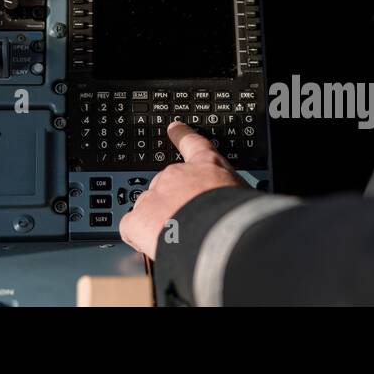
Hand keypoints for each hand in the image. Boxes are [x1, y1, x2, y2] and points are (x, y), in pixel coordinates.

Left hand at [119, 121, 247, 258]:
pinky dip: (139, 236)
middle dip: (174, 202)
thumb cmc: (236, 215)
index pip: (192, 143)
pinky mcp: (139, 218)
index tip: (174, 129)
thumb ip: (228, 194)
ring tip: (176, 240)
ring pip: (149, 206)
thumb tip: (230, 206)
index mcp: (207, 165)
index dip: (181, 135)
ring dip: (159, 221)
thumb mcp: (242, 194)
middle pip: (166, 184)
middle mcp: (177, 175)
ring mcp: (155, 195)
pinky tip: (152, 245)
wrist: (218, 233)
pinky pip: (131, 226)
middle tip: (189, 223)